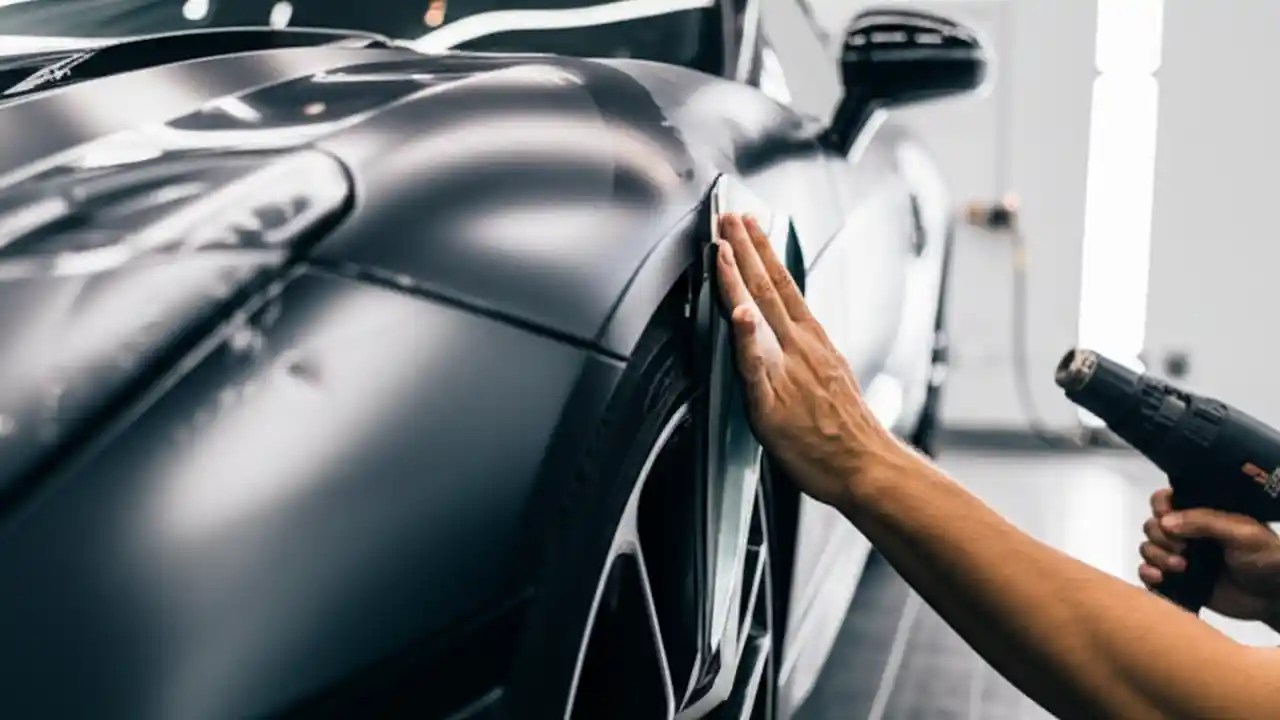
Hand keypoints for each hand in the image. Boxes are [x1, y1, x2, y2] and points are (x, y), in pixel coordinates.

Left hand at [712, 213, 907, 507]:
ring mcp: (787, 372)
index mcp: (814, 343)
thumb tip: (793, 337)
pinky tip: (738, 313)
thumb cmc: (850, 435)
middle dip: (746, 248)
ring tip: (724, 246)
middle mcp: (801, 349)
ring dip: (739, 277)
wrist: (869, 468)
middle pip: (769, 287)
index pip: (785, 285)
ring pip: (759, 314)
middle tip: (729, 215)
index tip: (750, 224)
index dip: (764, 252)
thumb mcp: (834, 378)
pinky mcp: (772, 403)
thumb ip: (809, 354)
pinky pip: (754, 366)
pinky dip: (746, 336)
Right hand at [1139, 488, 1279, 625]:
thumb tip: (1164, 521)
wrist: (1274, 597)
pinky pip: (1148, 575)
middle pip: (1152, 526)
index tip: (1168, 519)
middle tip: (1183, 550)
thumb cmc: (1264, 558)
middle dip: (1161, 537)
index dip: (1160, 507)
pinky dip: (1147, 575)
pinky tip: (1159, 577)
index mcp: (1201, 515)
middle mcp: (1186, 533)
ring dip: (1156, 556)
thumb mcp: (1241, 532)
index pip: (1165, 500)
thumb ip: (1204, 522)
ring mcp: (1180, 558)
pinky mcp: (1177, 582)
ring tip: (1181, 567)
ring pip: (1148, 549)